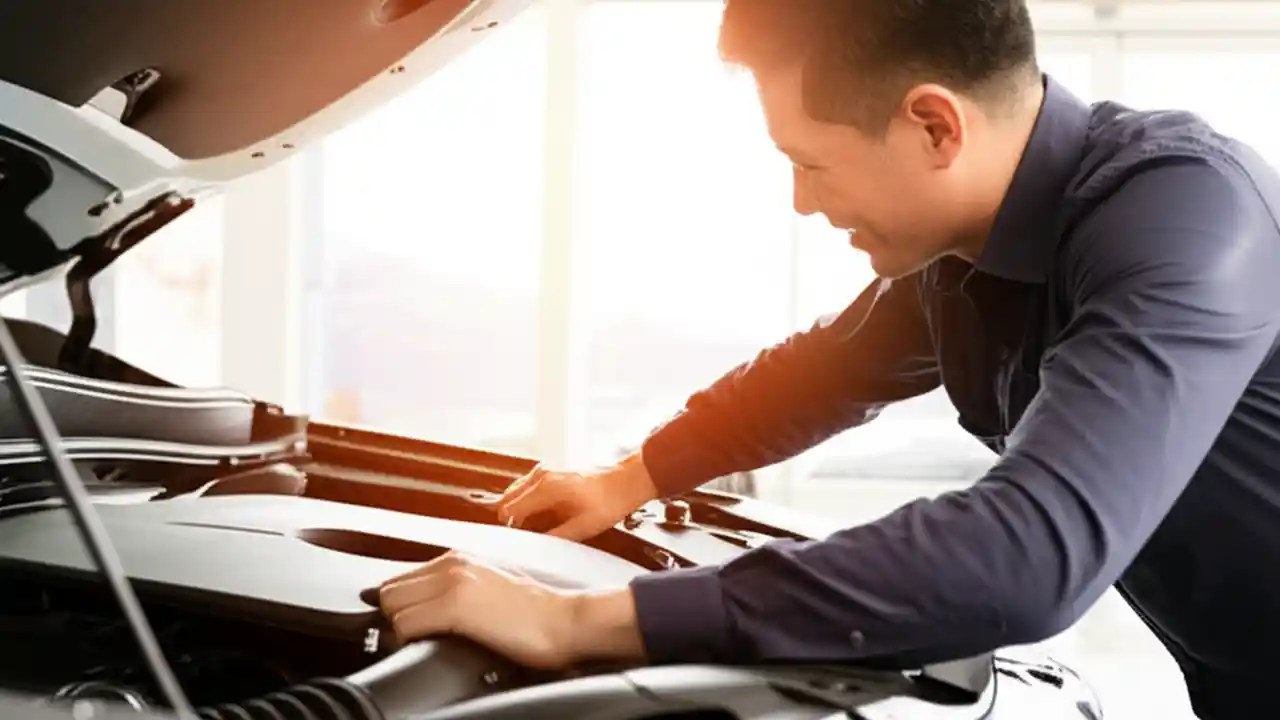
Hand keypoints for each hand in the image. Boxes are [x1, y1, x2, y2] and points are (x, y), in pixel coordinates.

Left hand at [377, 551, 645, 669]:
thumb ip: (458, 588)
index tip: (408, 625)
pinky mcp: (456, 606)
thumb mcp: (492, 587)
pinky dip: (408, 640)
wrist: (565, 621)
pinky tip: (432, 646)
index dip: (400, 606)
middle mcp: (453, 563)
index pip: (401, 579)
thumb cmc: (537, 613)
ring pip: (390, 606)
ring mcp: (453, 582)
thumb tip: (428, 607)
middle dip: (395, 616)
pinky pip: (405, 624)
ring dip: (402, 629)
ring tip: (425, 643)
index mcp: (459, 558)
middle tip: (414, 638)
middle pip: (388, 590)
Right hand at [496, 451, 659, 540]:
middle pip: (509, 497)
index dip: (511, 529)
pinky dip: (527, 499)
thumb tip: (534, 548)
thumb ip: (555, 537)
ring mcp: (545, 468)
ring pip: (517, 490)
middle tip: (524, 538)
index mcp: (545, 487)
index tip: (517, 544)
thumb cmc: (609, 501)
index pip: (511, 509)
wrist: (629, 478)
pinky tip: (541, 514)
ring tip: (532, 529)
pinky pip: (528, 485)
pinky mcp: (552, 468)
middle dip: (511, 518)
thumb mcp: (584, 527)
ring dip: (518, 508)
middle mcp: (540, 474)